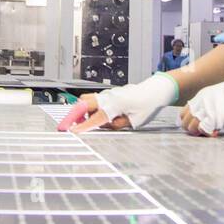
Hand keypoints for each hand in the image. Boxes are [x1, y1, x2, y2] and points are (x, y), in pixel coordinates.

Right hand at [58, 73, 177, 133]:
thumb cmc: (148, 105)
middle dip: (73, 115)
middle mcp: (109, 98)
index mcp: (115, 105)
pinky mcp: (110, 95)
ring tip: (85, 123)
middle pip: (83, 104)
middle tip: (67, 127)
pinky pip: (94, 100)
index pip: (95, 119)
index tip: (72, 132)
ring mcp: (108, 94)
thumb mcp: (135, 121)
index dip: (82, 127)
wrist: (156, 91)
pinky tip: (97, 118)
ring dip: (81, 111)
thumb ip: (118, 125)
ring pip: (86, 100)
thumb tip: (106, 126)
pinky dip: (89, 109)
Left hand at [182, 75, 223, 136]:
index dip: (188, 121)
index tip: (195, 126)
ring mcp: (206, 112)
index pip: (184, 113)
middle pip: (186, 122)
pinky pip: (204, 131)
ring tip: (210, 133)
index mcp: (201, 97)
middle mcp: (200, 104)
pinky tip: (216, 133)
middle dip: (192, 130)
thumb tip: (205, 117)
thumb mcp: (219, 95)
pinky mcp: (214, 120)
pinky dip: (208, 135)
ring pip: (192, 128)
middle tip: (202, 133)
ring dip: (199, 133)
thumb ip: (209, 105)